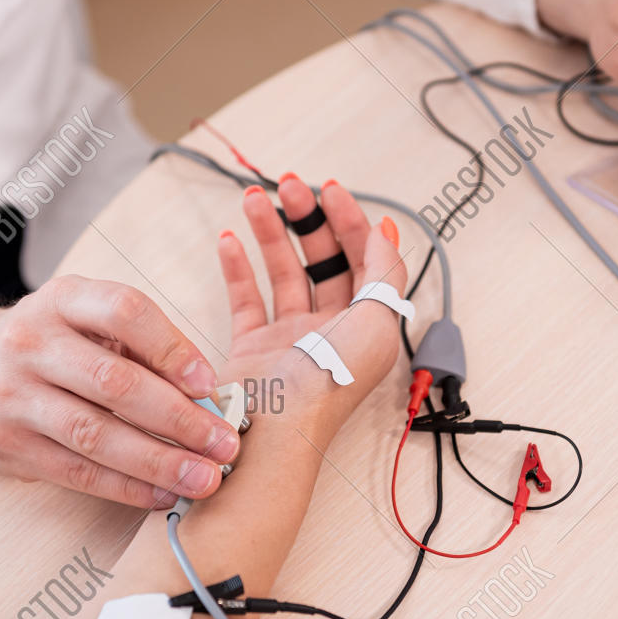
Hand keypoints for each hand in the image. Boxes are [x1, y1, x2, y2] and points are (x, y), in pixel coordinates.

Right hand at [0, 278, 239, 508]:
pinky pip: (77, 472)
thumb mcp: (84, 319)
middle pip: (113, 383)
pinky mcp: (8, 446)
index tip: (211, 383)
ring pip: (95, 435)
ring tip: (205, 479)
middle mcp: (31, 343)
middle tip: (225, 443)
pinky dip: (127, 487)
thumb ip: (139, 344)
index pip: (124, 312)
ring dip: (159, 461)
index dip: (172, 347)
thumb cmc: (52, 343)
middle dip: (178, 418)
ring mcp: (14, 397)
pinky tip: (165, 495)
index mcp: (62, 299)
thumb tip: (209, 391)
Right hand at [216, 177, 406, 422]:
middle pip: (323, 261)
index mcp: (366, 326)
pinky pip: (246, 299)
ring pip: (283, 273)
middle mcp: (330, 332)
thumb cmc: (326, 385)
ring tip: (253, 199)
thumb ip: (385, 272)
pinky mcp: (252, 347)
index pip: (363, 261)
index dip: (350, 223)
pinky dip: (237, 267)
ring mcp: (289, 339)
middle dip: (309, 220)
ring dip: (271, 233)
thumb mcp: (375, 321)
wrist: (272, 431)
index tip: (330, 191)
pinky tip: (229, 238)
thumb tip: (388, 232)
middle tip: (290, 187)